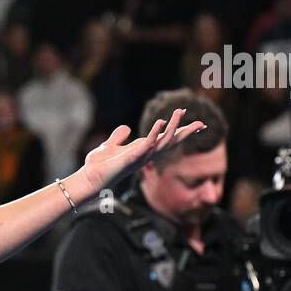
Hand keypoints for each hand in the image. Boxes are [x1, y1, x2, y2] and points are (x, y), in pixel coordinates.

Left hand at [78, 108, 205, 195]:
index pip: (166, 140)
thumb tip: (126, 128)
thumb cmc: (98, 166)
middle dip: (186, 132)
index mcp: (143, 150)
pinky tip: (160, 122)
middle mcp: (145, 155)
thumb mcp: (110, 146)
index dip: (180, 132)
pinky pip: (146, 145)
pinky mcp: (132, 158)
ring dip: (172, 127)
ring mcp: (140, 157)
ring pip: (163, 142)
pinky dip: (154, 133)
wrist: (88, 178)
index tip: (197, 124)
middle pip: (172, 142)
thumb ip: (118, 137)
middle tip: (202, 123)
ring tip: (180, 112)